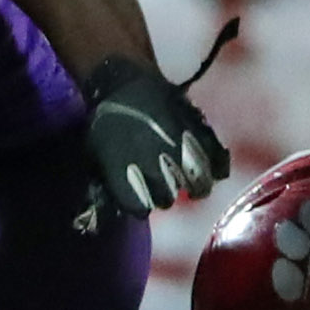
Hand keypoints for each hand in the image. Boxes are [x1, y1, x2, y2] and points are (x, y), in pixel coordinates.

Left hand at [83, 55, 228, 214]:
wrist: (126, 85)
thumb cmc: (106, 124)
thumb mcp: (94, 158)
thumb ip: (99, 191)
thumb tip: (90, 224)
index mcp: (126, 174)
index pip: (140, 209)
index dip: (138, 204)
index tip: (138, 197)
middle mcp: (156, 166)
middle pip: (167, 199)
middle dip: (164, 195)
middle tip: (162, 184)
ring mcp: (182, 150)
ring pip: (198, 186)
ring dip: (194, 187)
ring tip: (190, 184)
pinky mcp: (201, 134)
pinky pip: (219, 161)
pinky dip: (217, 168)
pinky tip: (212, 171)